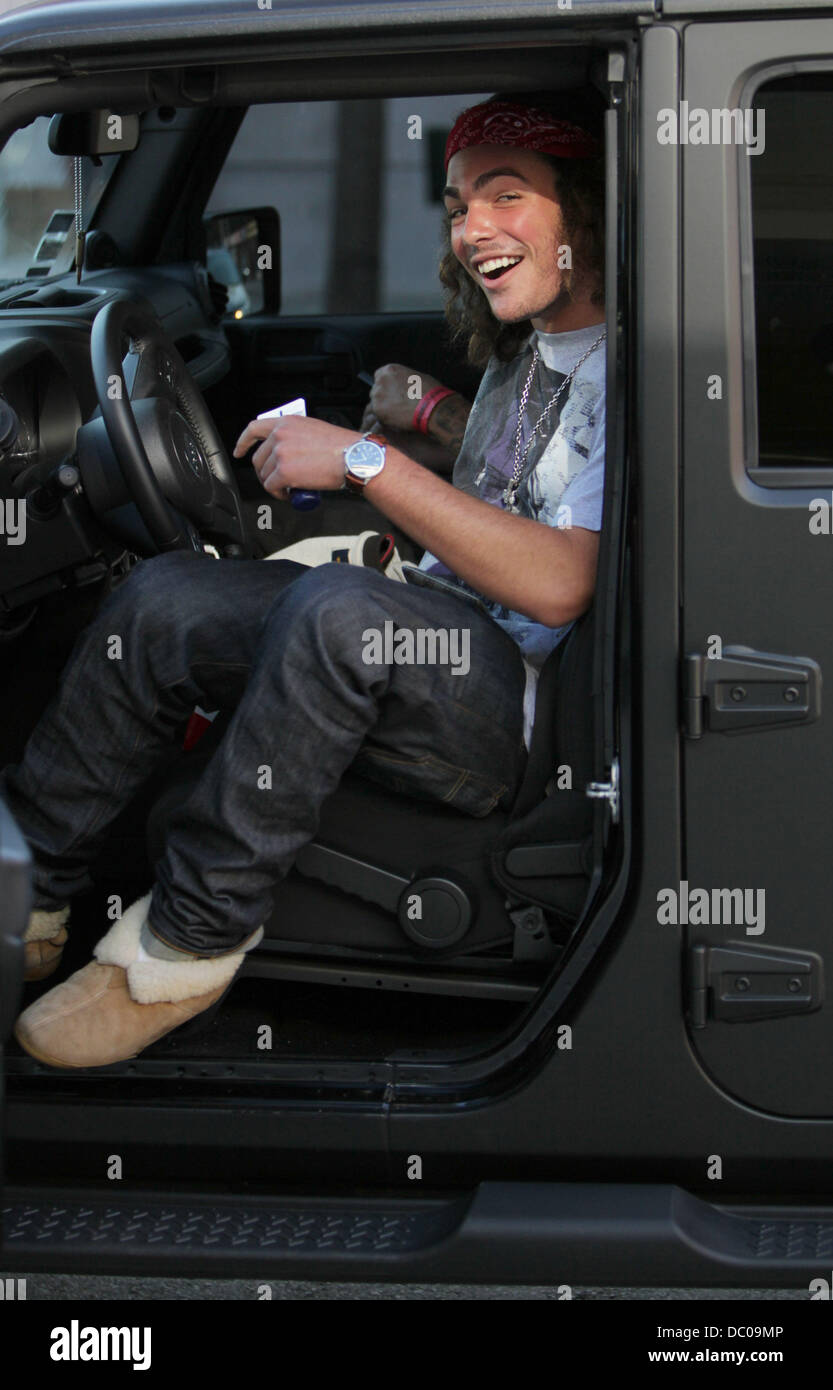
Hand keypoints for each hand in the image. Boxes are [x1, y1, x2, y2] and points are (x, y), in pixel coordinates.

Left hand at [233, 414, 360, 499]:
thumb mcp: (312, 430)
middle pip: (259, 458)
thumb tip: (286, 452)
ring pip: (265, 475)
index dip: (243, 442)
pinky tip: (290, 494)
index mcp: (286, 422)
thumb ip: (294, 436)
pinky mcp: (284, 472)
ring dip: (274, 485)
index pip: (254, 428)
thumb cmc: (341, 448)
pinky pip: (271, 487)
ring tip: (289, 488)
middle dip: (265, 472)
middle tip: (278, 481)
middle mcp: (280, 435)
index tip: (240, 451)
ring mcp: (280, 453)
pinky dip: (278, 494)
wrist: (354, 457)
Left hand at [368, 363, 444, 432]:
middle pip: (376, 391)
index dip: (386, 387)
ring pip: (376, 404)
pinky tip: (398, 420)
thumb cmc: (430, 392)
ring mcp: (378, 395)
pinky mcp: (378, 409)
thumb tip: (402, 385)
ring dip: (384, 409)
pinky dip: (385, 419)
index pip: (378, 377)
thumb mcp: (416, 377)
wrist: (432, 407)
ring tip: (399, 414)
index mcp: (390, 369)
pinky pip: (378, 415)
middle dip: (384, 398)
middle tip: (397, 406)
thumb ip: (403, 380)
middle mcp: (381, 380)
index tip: (391, 393)